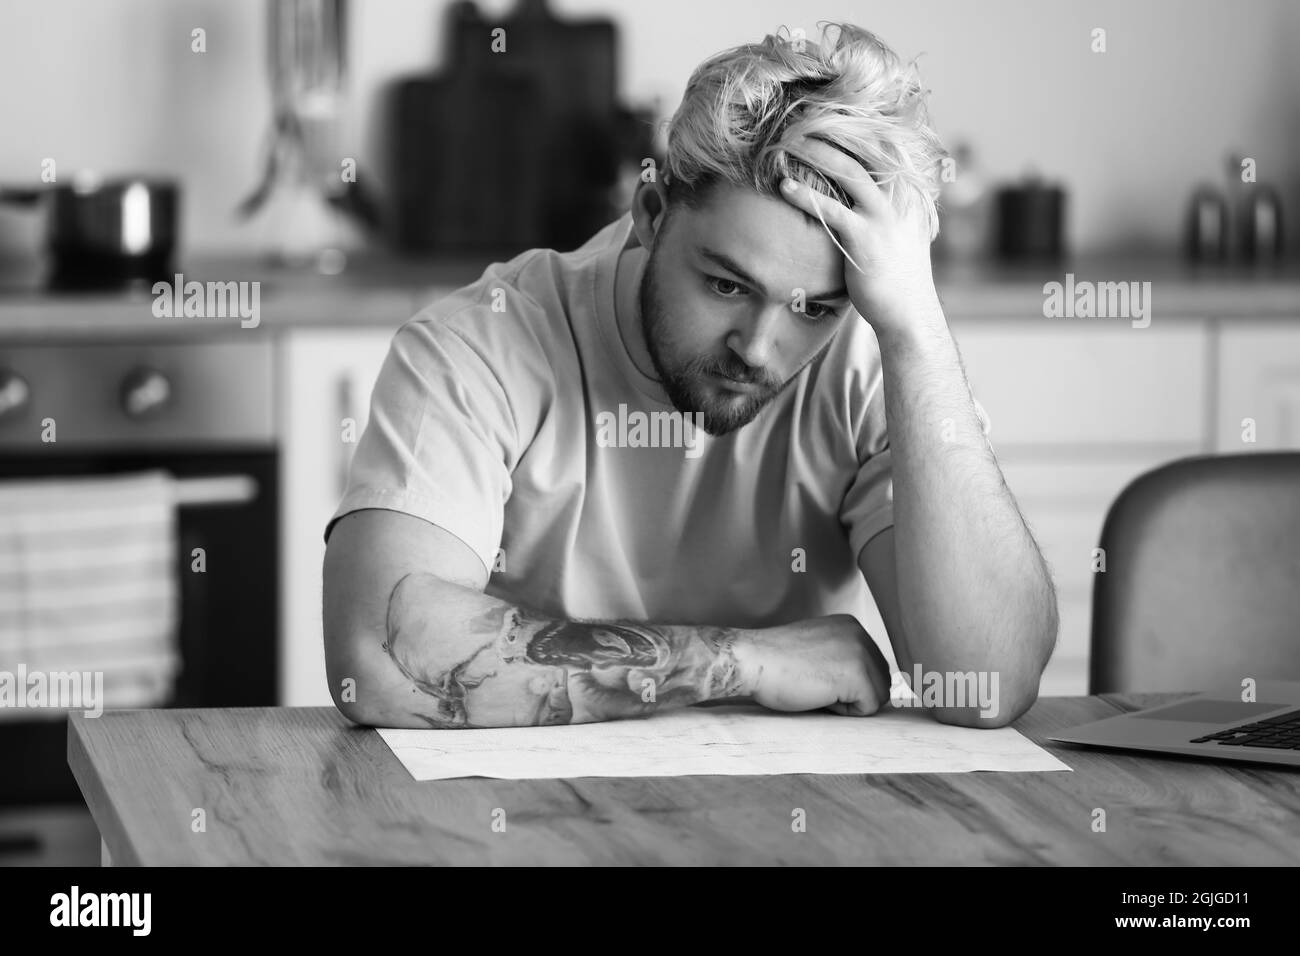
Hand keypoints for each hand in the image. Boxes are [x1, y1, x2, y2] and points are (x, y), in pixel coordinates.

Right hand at [735, 614, 893, 716]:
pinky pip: (868, 708)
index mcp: (850, 626)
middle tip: (817, 686)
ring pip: (879, 695)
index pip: (873, 666)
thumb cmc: (773, 661)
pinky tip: (818, 696)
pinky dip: (844, 712)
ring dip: (850, 703)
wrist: (752, 660)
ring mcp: (861, 652)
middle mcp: (860, 634)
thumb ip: (841, 657)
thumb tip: (862, 685)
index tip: (817, 677)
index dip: (848, 684)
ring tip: (818, 690)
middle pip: (881, 680)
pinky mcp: (857, 674)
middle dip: (855, 694)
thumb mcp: (817, 649)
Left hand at [777, 138, 940, 333]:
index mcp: (908, 191)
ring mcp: (884, 217)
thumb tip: (869, 195)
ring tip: (785, 143)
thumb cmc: (899, 277)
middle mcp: (900, 197)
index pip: (884, 143)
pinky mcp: (865, 239)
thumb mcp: (901, 233)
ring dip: (815, 152)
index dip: (855, 125)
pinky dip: (805, 195)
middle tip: (798, 120)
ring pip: (848, 170)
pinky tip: (783, 187)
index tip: (825, 113)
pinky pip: (831, 210)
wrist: (909, 314)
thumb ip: (889, 209)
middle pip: (865, 148)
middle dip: (830, 130)